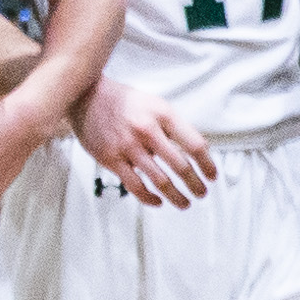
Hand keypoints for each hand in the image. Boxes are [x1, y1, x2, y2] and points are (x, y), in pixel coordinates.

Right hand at [72, 79, 215, 206]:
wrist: (87, 96)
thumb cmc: (125, 102)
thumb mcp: (157, 105)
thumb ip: (174, 128)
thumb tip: (194, 153)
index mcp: (163, 115)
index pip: (195, 145)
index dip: (207, 164)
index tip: (212, 175)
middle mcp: (147, 130)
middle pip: (180, 166)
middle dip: (195, 184)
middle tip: (201, 193)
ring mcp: (127, 146)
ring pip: (159, 180)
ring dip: (176, 196)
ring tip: (185, 203)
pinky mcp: (110, 159)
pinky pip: (134, 185)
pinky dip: (148, 198)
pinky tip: (157, 201)